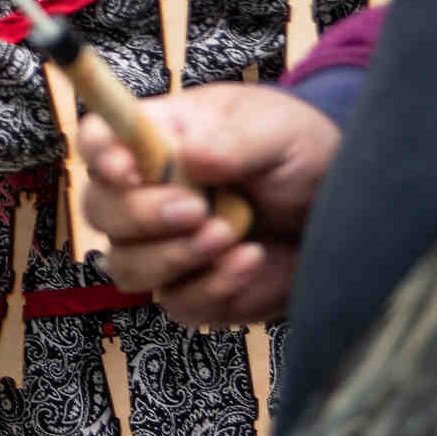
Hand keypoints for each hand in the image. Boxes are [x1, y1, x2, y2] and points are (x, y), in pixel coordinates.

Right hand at [78, 84, 338, 327]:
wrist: (338, 210)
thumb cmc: (296, 152)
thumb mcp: (275, 132)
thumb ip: (233, 140)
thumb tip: (191, 156)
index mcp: (156, 138)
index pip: (98, 140)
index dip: (99, 155)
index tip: (128, 170)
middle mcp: (148, 193)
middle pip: (99, 210)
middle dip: (140, 215)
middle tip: (196, 210)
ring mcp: (166, 247)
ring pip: (126, 267)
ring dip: (173, 257)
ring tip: (229, 236)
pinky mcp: (194, 290)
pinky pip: (179, 303)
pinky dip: (214, 288)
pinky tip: (251, 259)